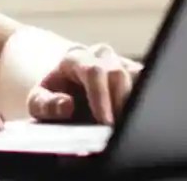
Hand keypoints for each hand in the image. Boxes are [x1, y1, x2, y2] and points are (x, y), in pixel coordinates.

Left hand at [27, 44, 142, 124]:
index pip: (93, 72)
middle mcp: (101, 56)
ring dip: (136, 103)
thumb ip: (47, 104)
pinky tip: (142, 121)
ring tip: (131, 128)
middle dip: (121, 104)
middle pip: (119, 75)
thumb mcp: (38, 101)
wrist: (67, 85)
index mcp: (76, 58)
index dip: (101, 97)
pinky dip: (146, 102)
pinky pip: (148, 83)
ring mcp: (121, 62)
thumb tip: (67, 105)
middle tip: (120, 131)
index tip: (105, 122)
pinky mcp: (136, 74)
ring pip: (138, 78)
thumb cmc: (54, 95)